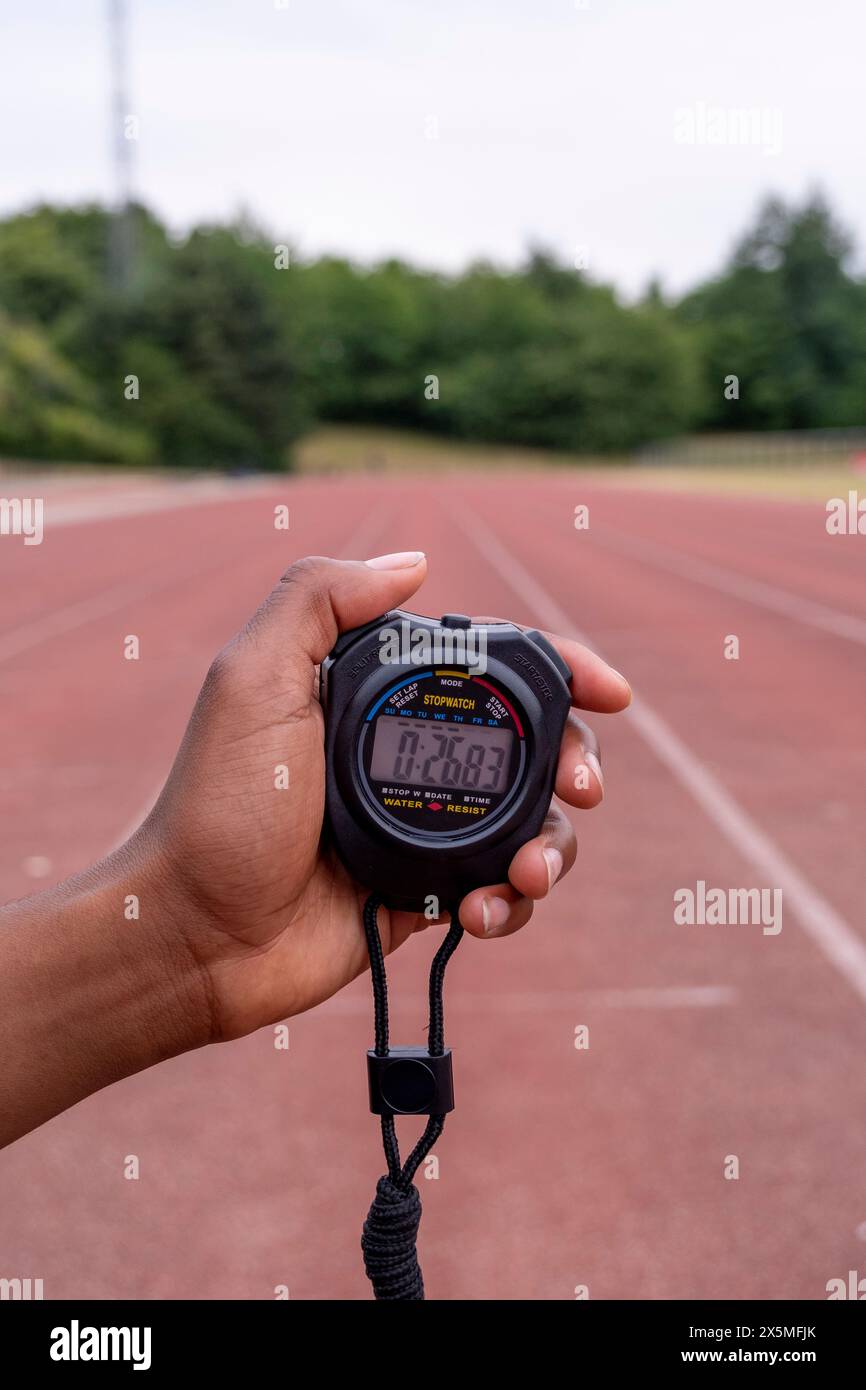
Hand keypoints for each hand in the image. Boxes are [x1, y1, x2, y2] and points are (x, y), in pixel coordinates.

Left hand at [140, 551, 631, 1041]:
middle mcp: (408, 755)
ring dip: (553, 847)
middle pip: (531, 746)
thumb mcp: (253, 679)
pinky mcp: (426, 894)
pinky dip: (513, 903)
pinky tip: (484, 914)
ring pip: (531, 825)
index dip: (561, 670)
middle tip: (581, 792)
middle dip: (576, 764)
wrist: (192, 934)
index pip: (488, 668)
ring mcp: (423, 828)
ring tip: (528, 874)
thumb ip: (320, 602)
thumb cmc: (216, 805)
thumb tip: (415, 563)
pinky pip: (502, 893)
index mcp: (378, 696)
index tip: (610, 692)